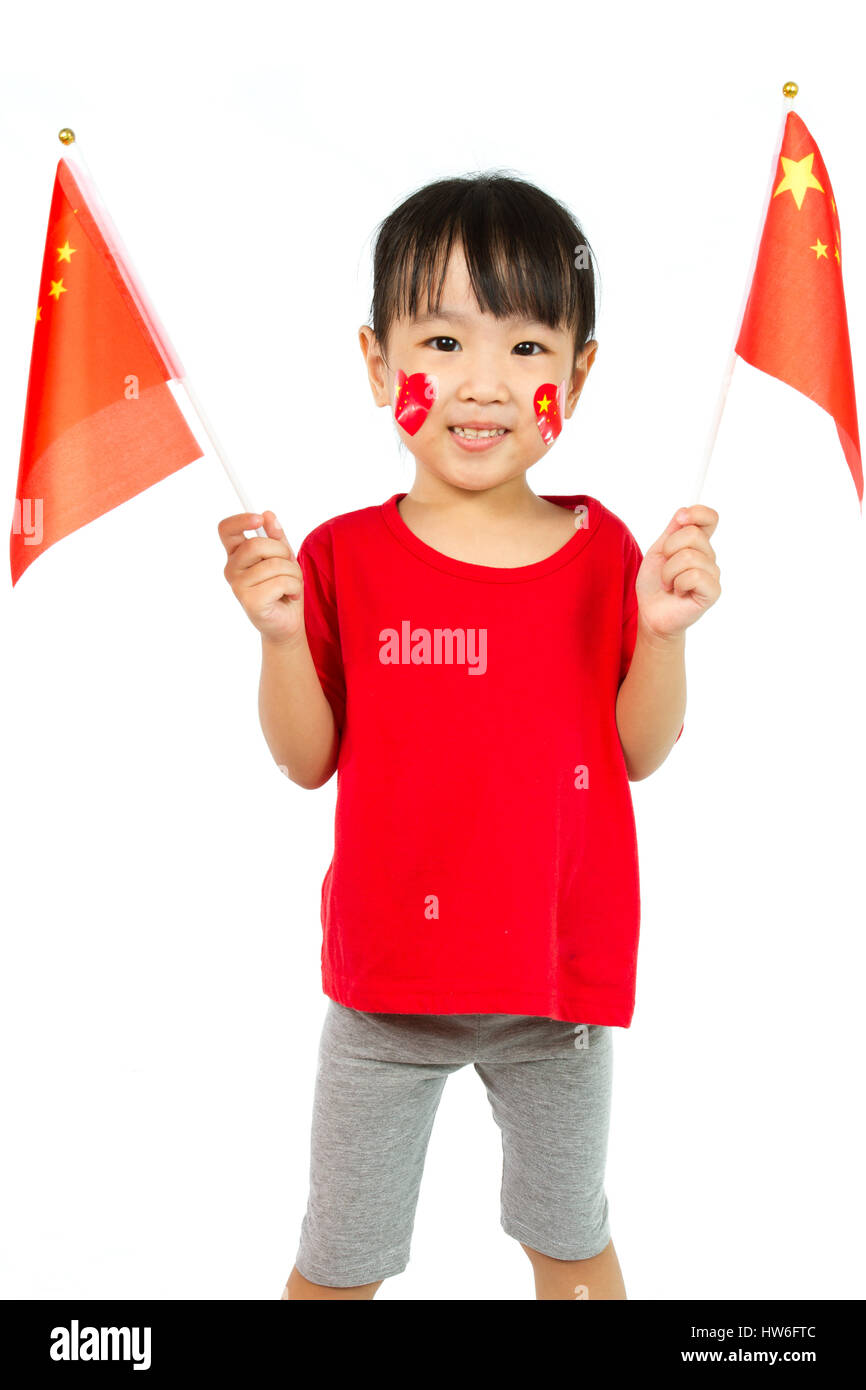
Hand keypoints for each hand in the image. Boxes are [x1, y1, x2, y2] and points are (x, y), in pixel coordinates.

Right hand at [218, 509, 305, 645]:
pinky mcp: (250, 602)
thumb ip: (276, 537)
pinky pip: (281, 582)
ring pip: (274, 564)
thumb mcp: (283, 557)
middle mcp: (232, 569)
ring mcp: (238, 586)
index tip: (259, 519)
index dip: (240, 520)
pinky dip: (295, 587)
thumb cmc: (284, 588)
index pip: (226, 529)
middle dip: (282, 551)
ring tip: (292, 585)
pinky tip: (290, 596)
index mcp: (237, 554)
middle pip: (256, 544)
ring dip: (294, 573)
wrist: (287, 622)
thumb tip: (268, 515)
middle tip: (288, 565)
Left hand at [635, 505, 720, 639]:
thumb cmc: (654, 584)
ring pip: (689, 556)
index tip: (679, 520)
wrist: (651, 613)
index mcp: (697, 544)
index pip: (710, 518)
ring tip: (668, 583)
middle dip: (668, 550)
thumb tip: (684, 511)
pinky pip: (694, 576)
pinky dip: (677, 583)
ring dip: (668, 572)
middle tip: (665, 569)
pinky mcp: (712, 591)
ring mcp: (713, 574)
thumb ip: (672, 531)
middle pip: (692, 534)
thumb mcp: (658, 551)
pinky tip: (678, 592)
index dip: (697, 513)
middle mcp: (708, 557)